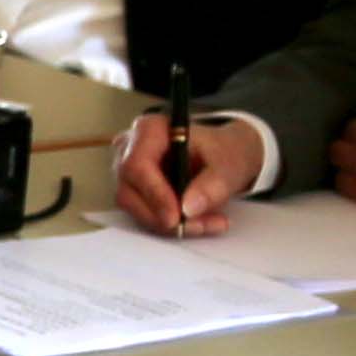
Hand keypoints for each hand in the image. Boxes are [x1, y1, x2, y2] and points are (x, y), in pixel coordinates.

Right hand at [118, 112, 266, 235]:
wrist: (222, 155)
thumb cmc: (221, 151)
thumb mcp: (228, 164)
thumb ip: (213, 184)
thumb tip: (189, 207)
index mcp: (150, 130)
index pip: (137, 165)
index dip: (154, 194)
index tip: (177, 216)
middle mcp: (129, 149)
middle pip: (129, 191)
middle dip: (163, 215)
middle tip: (198, 225)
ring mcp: (127, 171)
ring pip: (133, 207)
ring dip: (168, 224)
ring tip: (207, 223)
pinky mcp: (132, 190)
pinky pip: (141, 213)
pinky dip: (168, 224)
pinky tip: (196, 222)